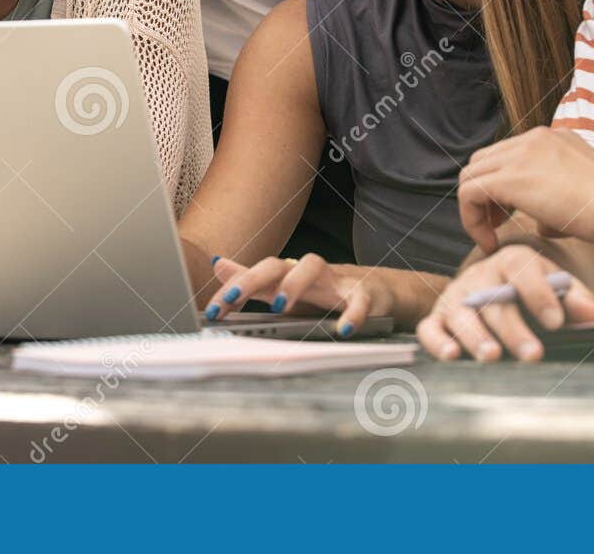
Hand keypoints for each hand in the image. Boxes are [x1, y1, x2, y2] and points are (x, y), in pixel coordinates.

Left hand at [201, 253, 418, 335]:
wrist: (381, 290)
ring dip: (293, 283)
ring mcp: (337, 280)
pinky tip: (343, 329)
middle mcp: (308, 274)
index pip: (254, 274)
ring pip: (313, 266)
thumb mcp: (288, 287)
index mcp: (289, 277)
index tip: (212, 310)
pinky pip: (359, 299)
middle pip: (277, 264)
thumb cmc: (329, 292)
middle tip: (230, 299)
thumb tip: (218, 265)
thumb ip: (254, 280)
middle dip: (251, 279)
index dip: (232, 288)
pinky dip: (352, 313)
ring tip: (278, 306)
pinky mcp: (366, 293)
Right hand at [415, 245, 593, 361]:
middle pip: (494, 300)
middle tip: (532, 355)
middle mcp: (480, 275)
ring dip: (476, 336)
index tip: (557, 322)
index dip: (540, 295)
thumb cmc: (533, 288)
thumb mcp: (557, 284)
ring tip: (492, 357)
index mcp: (512, 261)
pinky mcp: (438, 317)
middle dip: (513, 329)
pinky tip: (453, 356)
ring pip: (462, 314)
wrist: (501, 280)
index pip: (523, 271)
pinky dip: (437, 342)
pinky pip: (429, 328)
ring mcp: (457, 296)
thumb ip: (576, 298)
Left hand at [457, 127, 593, 253]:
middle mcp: (533, 139)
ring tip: (490, 235)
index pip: (508, 155)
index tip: (509, 215)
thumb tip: (541, 222)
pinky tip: (489, 241)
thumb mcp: (582, 197)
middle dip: (484, 194)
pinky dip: (472, 218)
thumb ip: (556, 202)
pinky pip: (470, 192)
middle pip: (484, 160)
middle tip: (497, 224)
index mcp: (552, 139)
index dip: (500, 187)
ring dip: (475, 207)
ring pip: (471, 174)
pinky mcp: (511, 176)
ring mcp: (521, 154)